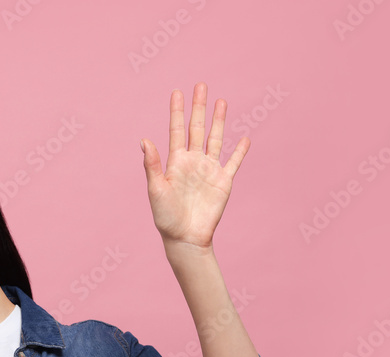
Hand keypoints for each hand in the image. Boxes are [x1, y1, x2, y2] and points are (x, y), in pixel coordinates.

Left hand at [139, 81, 248, 249]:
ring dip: (219, 120)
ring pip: (216, 139)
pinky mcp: (223, 182)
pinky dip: (240, 151)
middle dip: (199, 107)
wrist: (184, 237)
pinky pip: (233, 163)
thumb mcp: (156, 188)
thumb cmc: (165, 216)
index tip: (177, 92)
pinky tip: (245, 138)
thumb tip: (144, 140)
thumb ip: (152, 164)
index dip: (176, 111)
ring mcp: (209, 170)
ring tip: (221, 101)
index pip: (176, 130)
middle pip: (197, 128)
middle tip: (201, 85)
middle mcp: (193, 162)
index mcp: (175, 161)